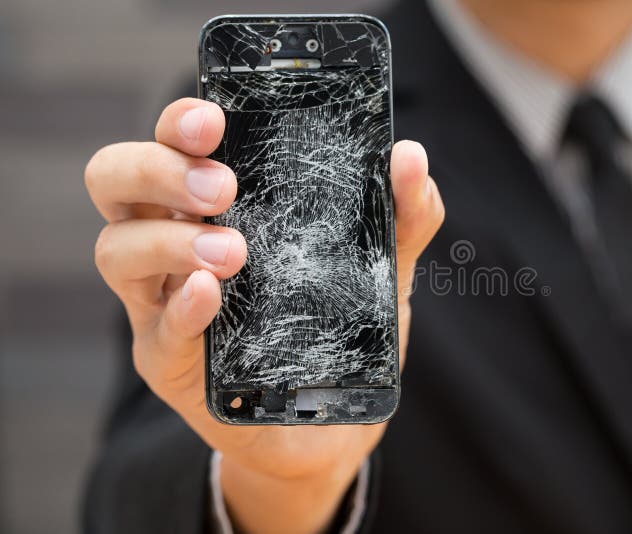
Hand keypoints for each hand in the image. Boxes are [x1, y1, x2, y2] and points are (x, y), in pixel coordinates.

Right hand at [85, 98, 444, 533]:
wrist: (332, 423)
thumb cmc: (343, 330)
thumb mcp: (381, 267)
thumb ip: (402, 215)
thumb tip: (411, 157)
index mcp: (219, 207)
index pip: (175, 144)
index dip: (180, 123)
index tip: (214, 120)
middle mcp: (176, 243)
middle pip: (116, 182)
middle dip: (158, 169)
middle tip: (222, 188)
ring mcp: (164, 304)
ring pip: (117, 250)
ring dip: (169, 240)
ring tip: (233, 252)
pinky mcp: (171, 363)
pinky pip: (156, 329)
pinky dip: (181, 306)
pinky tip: (211, 293)